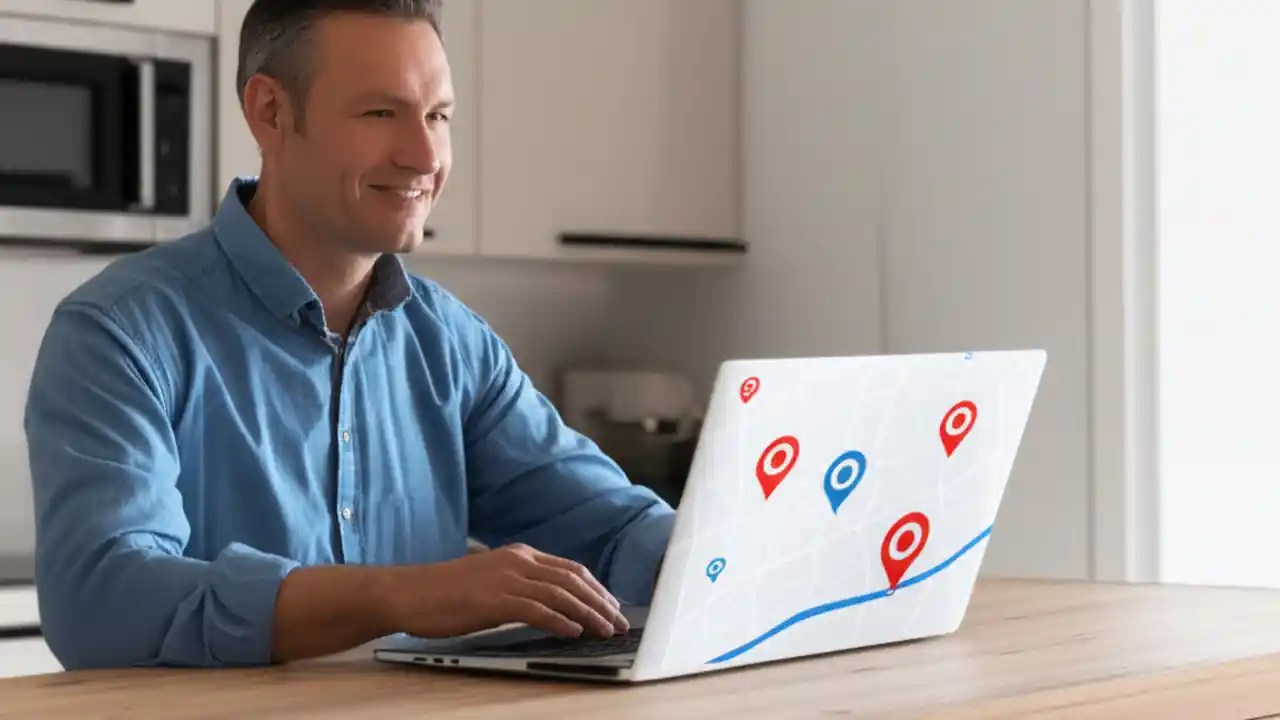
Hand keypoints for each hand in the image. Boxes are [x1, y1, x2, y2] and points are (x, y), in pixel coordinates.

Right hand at [384, 543, 628, 639]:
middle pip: (574, 579)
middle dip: (601, 602)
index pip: (570, 569)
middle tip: (619, 622)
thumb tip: (550, 606)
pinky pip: (538, 610)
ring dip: (589, 613)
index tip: (612, 605)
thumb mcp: (492, 581)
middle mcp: (519, 561)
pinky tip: (574, 632)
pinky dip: (561, 621)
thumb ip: (521, 587)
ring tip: (606, 630)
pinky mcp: (496, 599)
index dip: (596, 588)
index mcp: (520, 555)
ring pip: (562, 594)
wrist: (411, 592)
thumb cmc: (447, 592)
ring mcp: (507, 579)